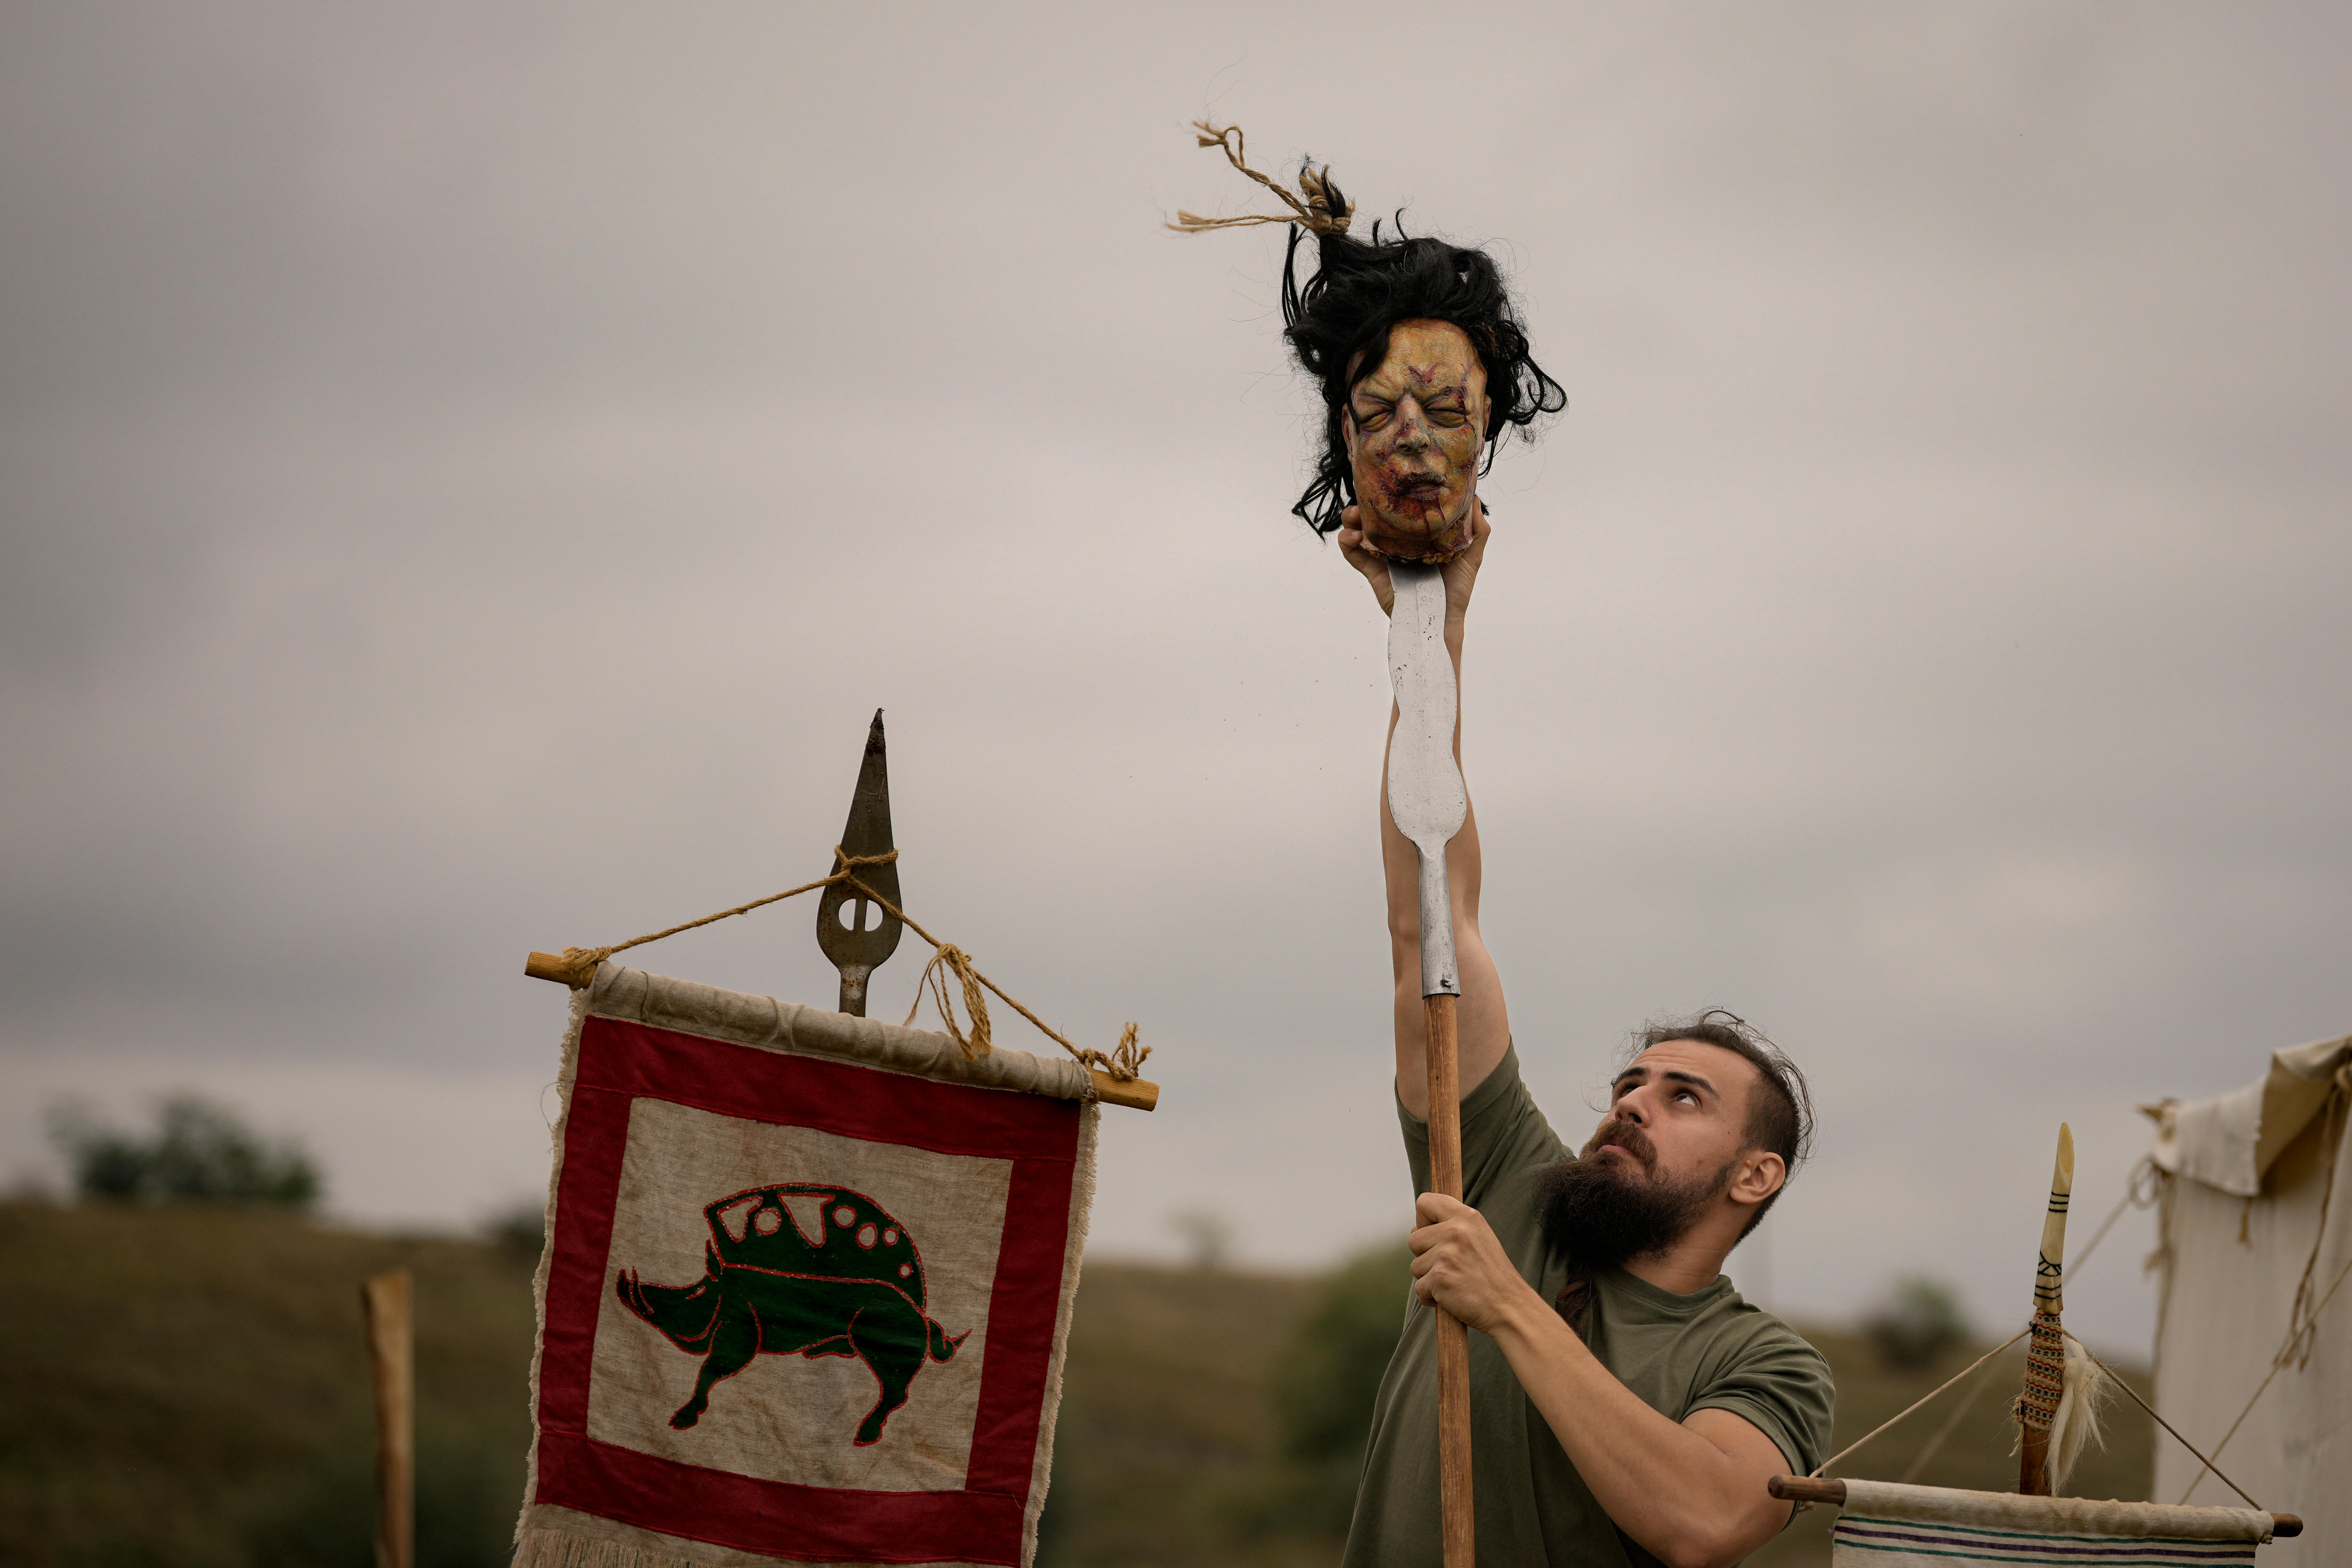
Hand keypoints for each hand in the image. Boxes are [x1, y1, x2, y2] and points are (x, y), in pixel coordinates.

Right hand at [1337, 499, 1490, 624]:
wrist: (1443, 619)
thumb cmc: (1457, 590)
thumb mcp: (1472, 555)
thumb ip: (1477, 528)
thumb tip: (1474, 498)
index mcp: (1417, 536)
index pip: (1400, 510)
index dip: (1393, 495)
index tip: (1391, 483)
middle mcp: (1397, 543)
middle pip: (1375, 517)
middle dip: (1367, 502)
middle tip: (1367, 497)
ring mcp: (1382, 557)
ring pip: (1358, 531)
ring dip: (1351, 519)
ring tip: (1354, 514)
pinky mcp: (1372, 572)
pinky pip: (1353, 555)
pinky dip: (1347, 543)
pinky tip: (1352, 536)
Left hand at [1408, 1190, 1536, 1333]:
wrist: (1509, 1306)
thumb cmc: (1492, 1275)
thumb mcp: (1479, 1238)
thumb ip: (1450, 1228)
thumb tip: (1415, 1230)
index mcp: (1467, 1217)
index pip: (1425, 1202)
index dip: (1423, 1221)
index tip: (1433, 1235)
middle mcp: (1455, 1231)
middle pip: (1414, 1239)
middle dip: (1426, 1257)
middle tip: (1452, 1268)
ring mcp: (1446, 1255)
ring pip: (1415, 1266)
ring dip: (1429, 1279)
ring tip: (1455, 1282)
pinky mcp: (1439, 1278)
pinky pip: (1419, 1289)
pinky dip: (1430, 1297)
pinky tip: (1451, 1297)